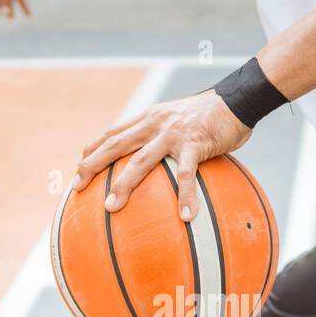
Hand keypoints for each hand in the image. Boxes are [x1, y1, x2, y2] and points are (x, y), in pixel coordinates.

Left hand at [75, 91, 250, 221]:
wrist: (237, 99)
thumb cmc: (210, 114)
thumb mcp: (178, 117)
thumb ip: (163, 134)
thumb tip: (155, 157)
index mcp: (149, 119)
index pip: (113, 133)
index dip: (93, 149)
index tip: (78, 166)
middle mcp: (154, 124)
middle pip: (115, 146)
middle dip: (93, 166)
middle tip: (77, 187)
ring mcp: (173, 134)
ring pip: (141, 161)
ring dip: (124, 185)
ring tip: (112, 208)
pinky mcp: (195, 143)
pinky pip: (186, 174)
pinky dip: (185, 197)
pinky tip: (185, 218)